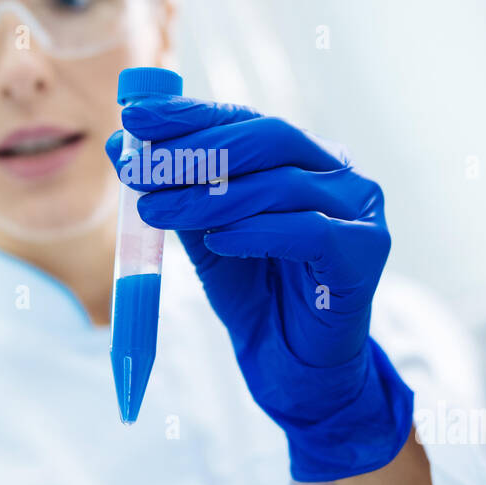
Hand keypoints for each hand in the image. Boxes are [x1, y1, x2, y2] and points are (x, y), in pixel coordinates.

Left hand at [106, 95, 413, 481]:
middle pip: (268, 139)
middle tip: (138, 169)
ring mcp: (359, 209)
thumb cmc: (257, 297)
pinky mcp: (365, 251)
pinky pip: (308, 230)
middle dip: (195, 150)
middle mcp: (339, 172)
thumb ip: (174, 191)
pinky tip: (218, 241)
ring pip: (281, 184)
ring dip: (210, 196)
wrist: (296, 369)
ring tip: (156, 210)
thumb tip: (120, 146)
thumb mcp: (205, 237)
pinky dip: (256, 231)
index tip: (134, 116)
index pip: (245, 120)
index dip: (189, 115)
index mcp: (303, 157)